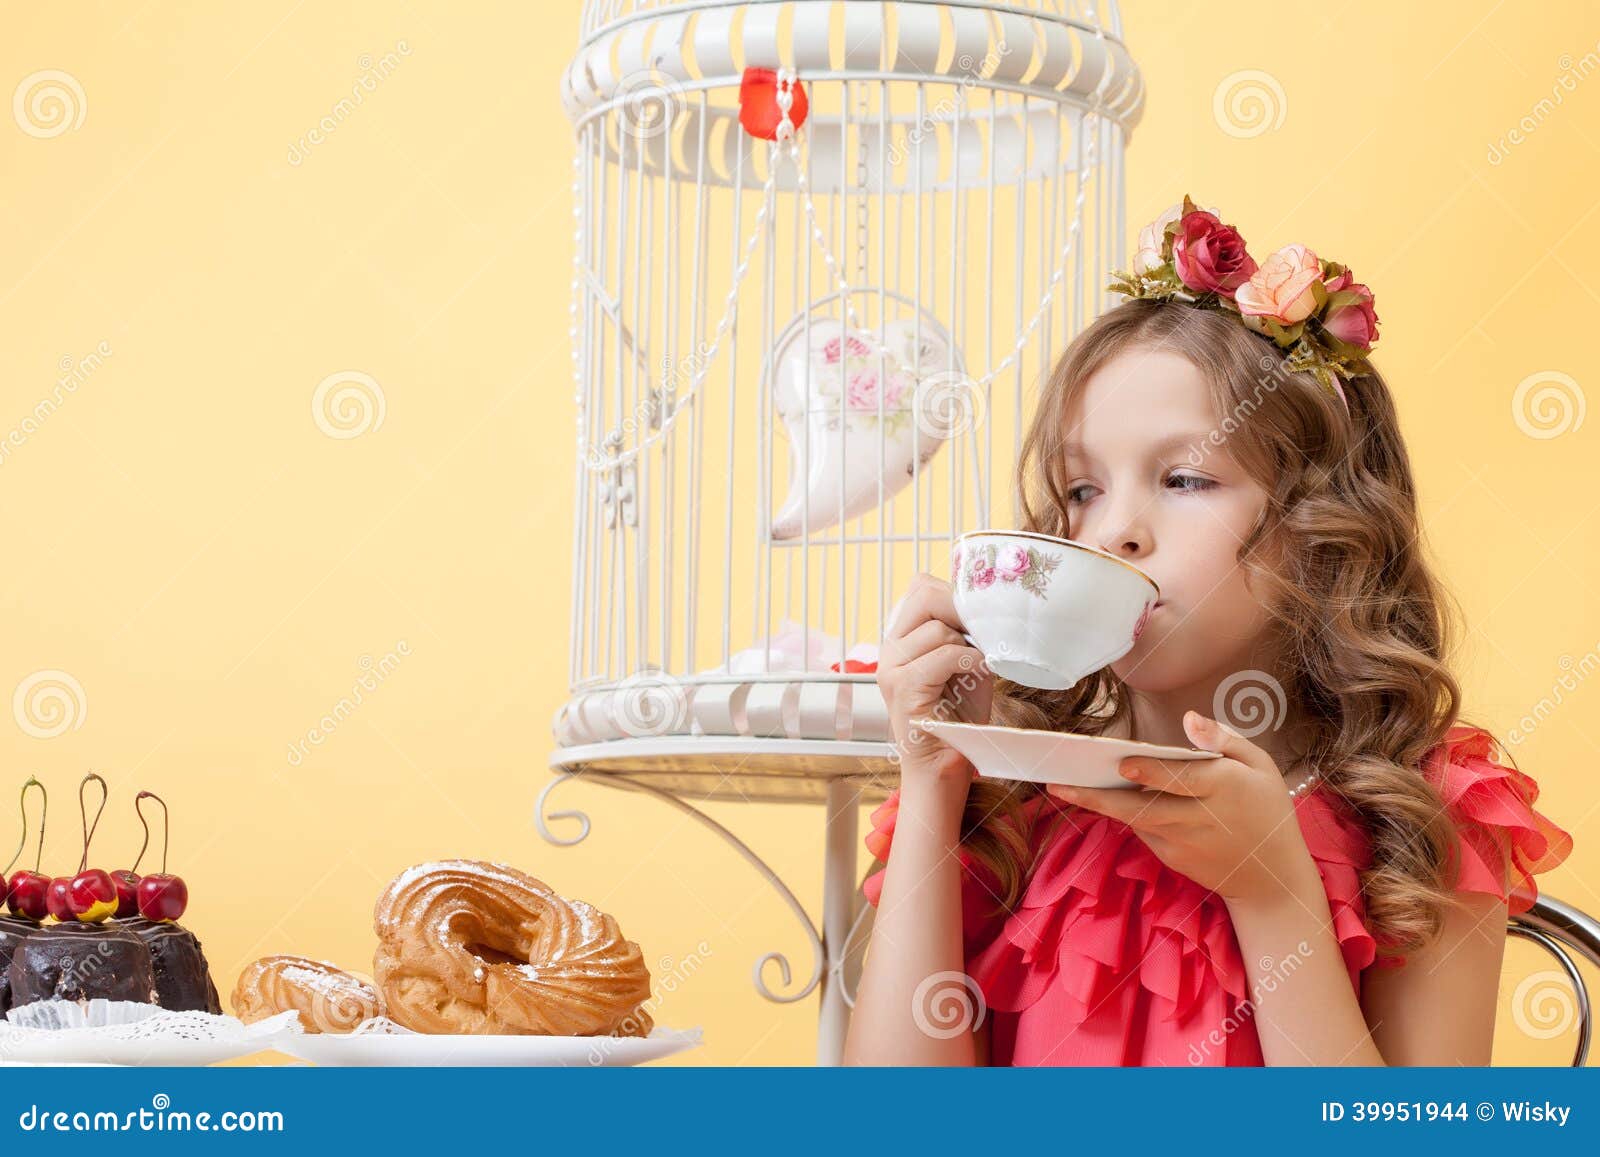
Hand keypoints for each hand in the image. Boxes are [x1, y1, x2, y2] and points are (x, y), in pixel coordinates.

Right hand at [877, 572, 994, 788]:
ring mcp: (890, 668)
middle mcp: (889, 649)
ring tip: (976, 668)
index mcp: (900, 639)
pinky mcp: (902, 688)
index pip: (921, 587)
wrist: (944, 765)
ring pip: (939, 629)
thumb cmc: (958, 717)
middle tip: (983, 635)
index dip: (954, 594)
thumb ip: (964, 631)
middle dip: (962, 611)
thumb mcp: (965, 662)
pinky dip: (969, 661)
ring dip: (968, 646)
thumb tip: (982, 602)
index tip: (977, 619)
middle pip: (925, 595)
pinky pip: (943, 655)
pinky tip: (976, 675)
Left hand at [1044, 710, 1316, 904]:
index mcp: (1223, 788)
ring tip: (1063, 786)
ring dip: (1100, 804)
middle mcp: (1199, 818)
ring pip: (1135, 820)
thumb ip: (1224, 740)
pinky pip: (1143, 830)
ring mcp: (1183, 843)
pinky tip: (1100, 795)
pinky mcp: (1172, 858)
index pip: (1181, 780)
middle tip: (1059, 784)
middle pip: (1143, 807)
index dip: (1151, 772)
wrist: (1271, 878)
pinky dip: (1124, 813)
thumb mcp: (1260, 766)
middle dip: (1099, 796)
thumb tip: (1190, 719)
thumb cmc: (1266, 810)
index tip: (1123, 762)